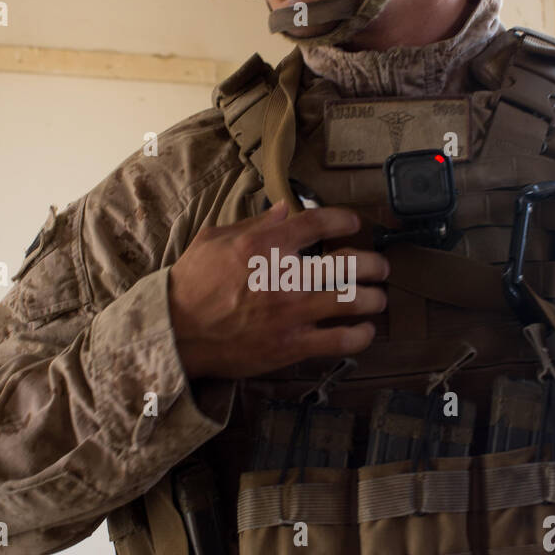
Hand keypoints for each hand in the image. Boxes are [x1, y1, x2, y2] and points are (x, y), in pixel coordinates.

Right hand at [168, 200, 388, 379]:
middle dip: (372, 263)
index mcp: (264, 245)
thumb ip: (254, 224)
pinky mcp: (291, 345)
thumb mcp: (215, 240)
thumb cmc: (191, 284)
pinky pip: (340, 340)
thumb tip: (284, 209)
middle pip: (348, 262)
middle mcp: (284, 276)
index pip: (317, 222)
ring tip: (377, 299)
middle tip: (378, 267)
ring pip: (352, 300)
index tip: (355, 225)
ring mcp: (291, 312)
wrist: (175, 332)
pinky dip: (360, 335)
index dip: (344, 220)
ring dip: (373, 298)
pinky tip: (364, 331)